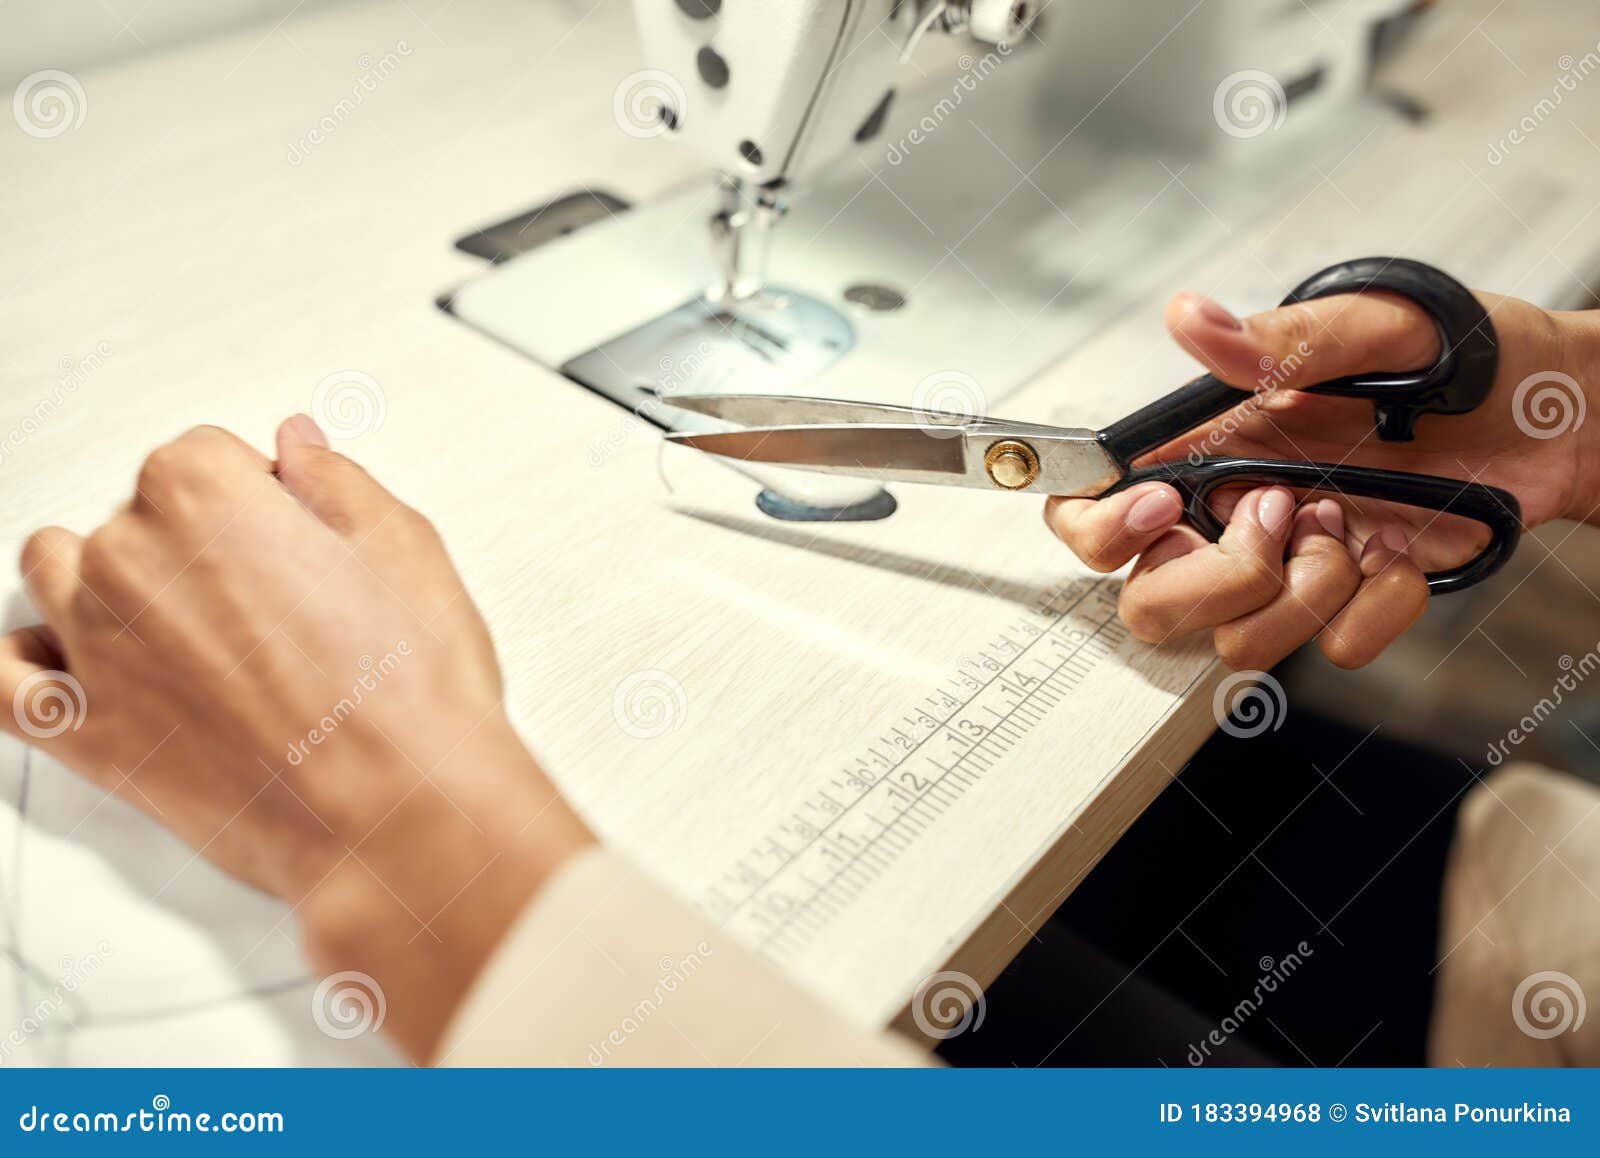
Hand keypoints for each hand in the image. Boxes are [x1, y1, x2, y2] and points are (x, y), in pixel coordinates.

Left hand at [0, 417, 592, 1060]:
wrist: (399, 815)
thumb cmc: (410, 693)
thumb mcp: (405, 550)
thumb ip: (335, 484)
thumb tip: (297, 448)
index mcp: (204, 494)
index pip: (198, 457)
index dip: (251, 497)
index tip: (285, 534)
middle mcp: (130, 558)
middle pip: (130, 515)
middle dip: (188, 546)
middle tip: (264, 599)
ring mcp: (95, 646)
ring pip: (55, 573)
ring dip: (104, 584)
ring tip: (180, 626)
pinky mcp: (83, 732)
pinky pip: (2, 682)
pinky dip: (21, 666)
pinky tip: (56, 663)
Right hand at [1046, 286, 1599, 669]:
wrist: (1561, 410)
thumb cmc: (1468, 353)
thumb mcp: (1380, 325)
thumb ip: (1283, 335)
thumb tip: (1191, 321)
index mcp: (1213, 446)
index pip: (1094, 508)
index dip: (1103, 528)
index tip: (1168, 507)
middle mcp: (1235, 515)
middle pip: (1151, 606)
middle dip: (1218, 581)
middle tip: (1285, 514)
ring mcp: (1290, 567)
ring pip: (1239, 646)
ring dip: (1304, 592)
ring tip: (1350, 525)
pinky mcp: (1352, 601)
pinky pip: (1336, 649)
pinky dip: (1378, 607)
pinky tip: (1402, 550)